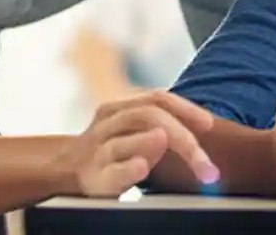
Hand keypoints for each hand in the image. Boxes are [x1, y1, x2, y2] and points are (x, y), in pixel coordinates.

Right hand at [60, 90, 218, 196]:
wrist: (66, 169)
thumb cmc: (114, 149)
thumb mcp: (136, 129)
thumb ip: (165, 124)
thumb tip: (206, 125)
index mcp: (122, 108)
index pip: (157, 98)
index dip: (186, 109)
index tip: (209, 125)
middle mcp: (108, 123)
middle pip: (146, 116)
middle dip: (182, 137)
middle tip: (205, 163)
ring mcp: (96, 149)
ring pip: (122, 140)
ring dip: (151, 143)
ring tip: (176, 146)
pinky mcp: (93, 176)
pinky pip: (110, 170)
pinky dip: (128, 168)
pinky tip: (142, 167)